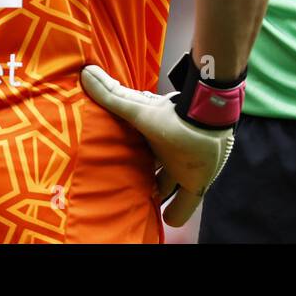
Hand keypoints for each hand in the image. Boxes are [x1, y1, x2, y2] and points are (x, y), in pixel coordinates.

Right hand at [80, 65, 233, 226]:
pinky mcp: (196, 182)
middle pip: (151, 167)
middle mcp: (166, 151)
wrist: (210, 118)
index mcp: (151, 136)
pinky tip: (167, 222)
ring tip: (141, 205)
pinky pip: (186, 203)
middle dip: (141, 176)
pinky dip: (177, 213)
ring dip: (157, 194)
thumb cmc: (172, 114)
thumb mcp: (136, 108)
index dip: (127, 153)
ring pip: (167, 184)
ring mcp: (182, 167)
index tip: (113, 163)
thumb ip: (111, 95)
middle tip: (125, 187)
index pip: (136, 146)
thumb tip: (85, 72)